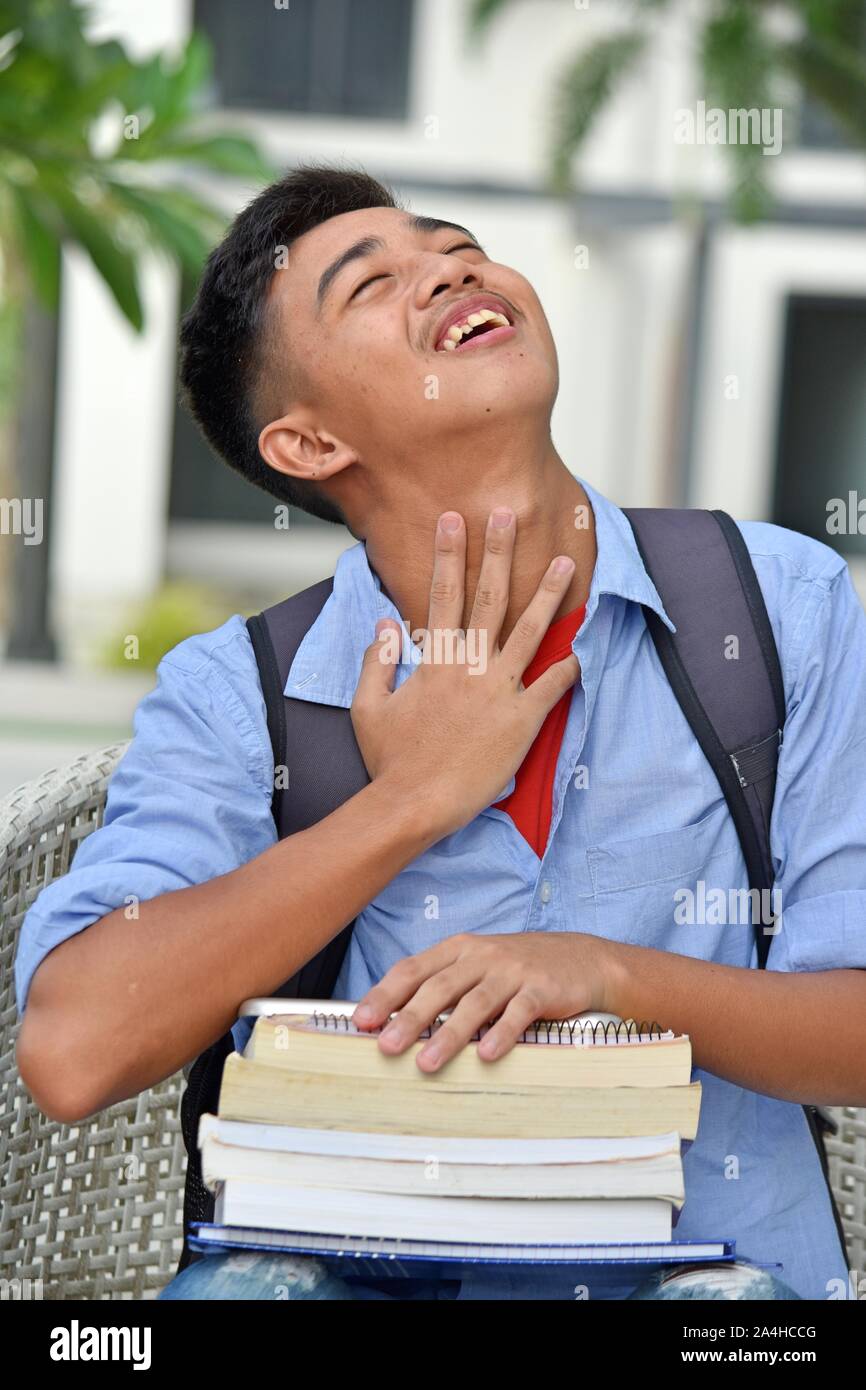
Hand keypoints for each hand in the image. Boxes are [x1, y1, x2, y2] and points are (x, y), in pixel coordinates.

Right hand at [351, 508, 579, 840]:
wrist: (413, 803)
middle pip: (489, 598)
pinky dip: (569, 667)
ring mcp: (499, 692)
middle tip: (509, 514)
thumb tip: (385, 624)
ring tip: (567, 562)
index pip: (442, 594)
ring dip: (548, 594)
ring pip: (530, 632)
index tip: (454, 519)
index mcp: (434, 661)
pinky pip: (552, 687)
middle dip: (498, 552)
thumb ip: (376, 661)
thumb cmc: (389, 759)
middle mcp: (470, 667)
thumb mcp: (368, 706)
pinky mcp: (522, 722)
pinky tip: (586, 646)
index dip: (448, 554)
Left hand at [351, 931, 621, 1070]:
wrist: (582, 960)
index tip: (362, 1021)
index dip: (386, 994)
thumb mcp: (477, 966)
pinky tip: (487, 1055)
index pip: (413, 969)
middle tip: (386, 1045)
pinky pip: (519, 1012)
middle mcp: (481, 957)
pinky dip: (502, 1033)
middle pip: (439, 987)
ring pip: (475, 1003)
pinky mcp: (542, 989)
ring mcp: (513, 971)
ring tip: (427, 1063)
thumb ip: (442, 985)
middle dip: (409, 1017)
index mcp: (458, 950)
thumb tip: (394, 1020)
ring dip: (449, 1034)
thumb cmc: (518, 968)